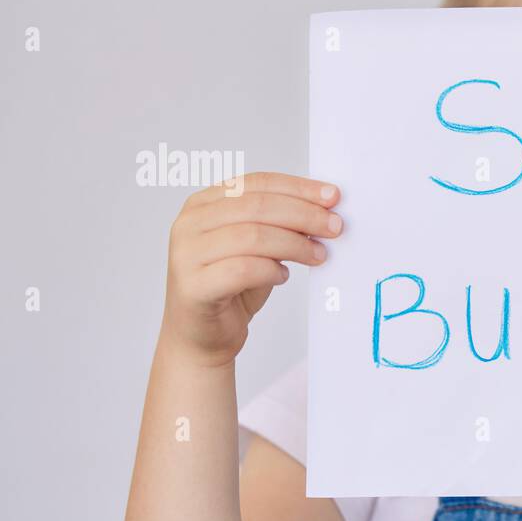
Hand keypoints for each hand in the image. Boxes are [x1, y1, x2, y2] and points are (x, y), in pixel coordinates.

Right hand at [161, 172, 342, 366]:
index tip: (332, 197)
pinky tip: (284, 276)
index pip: (256, 183)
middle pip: (257, 207)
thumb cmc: (232, 289)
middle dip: (303, 214)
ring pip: (252, 236)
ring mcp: (186, 254)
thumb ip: (279, 225)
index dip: (298, 188)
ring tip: (318, 255)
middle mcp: (190, 223)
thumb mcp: (258, 248)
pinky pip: (242, 269)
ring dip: (294, 244)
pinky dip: (271, 271)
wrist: (202, 337)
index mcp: (204, 204)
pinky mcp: (193, 286)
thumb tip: (324, 211)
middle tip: (334, 226)